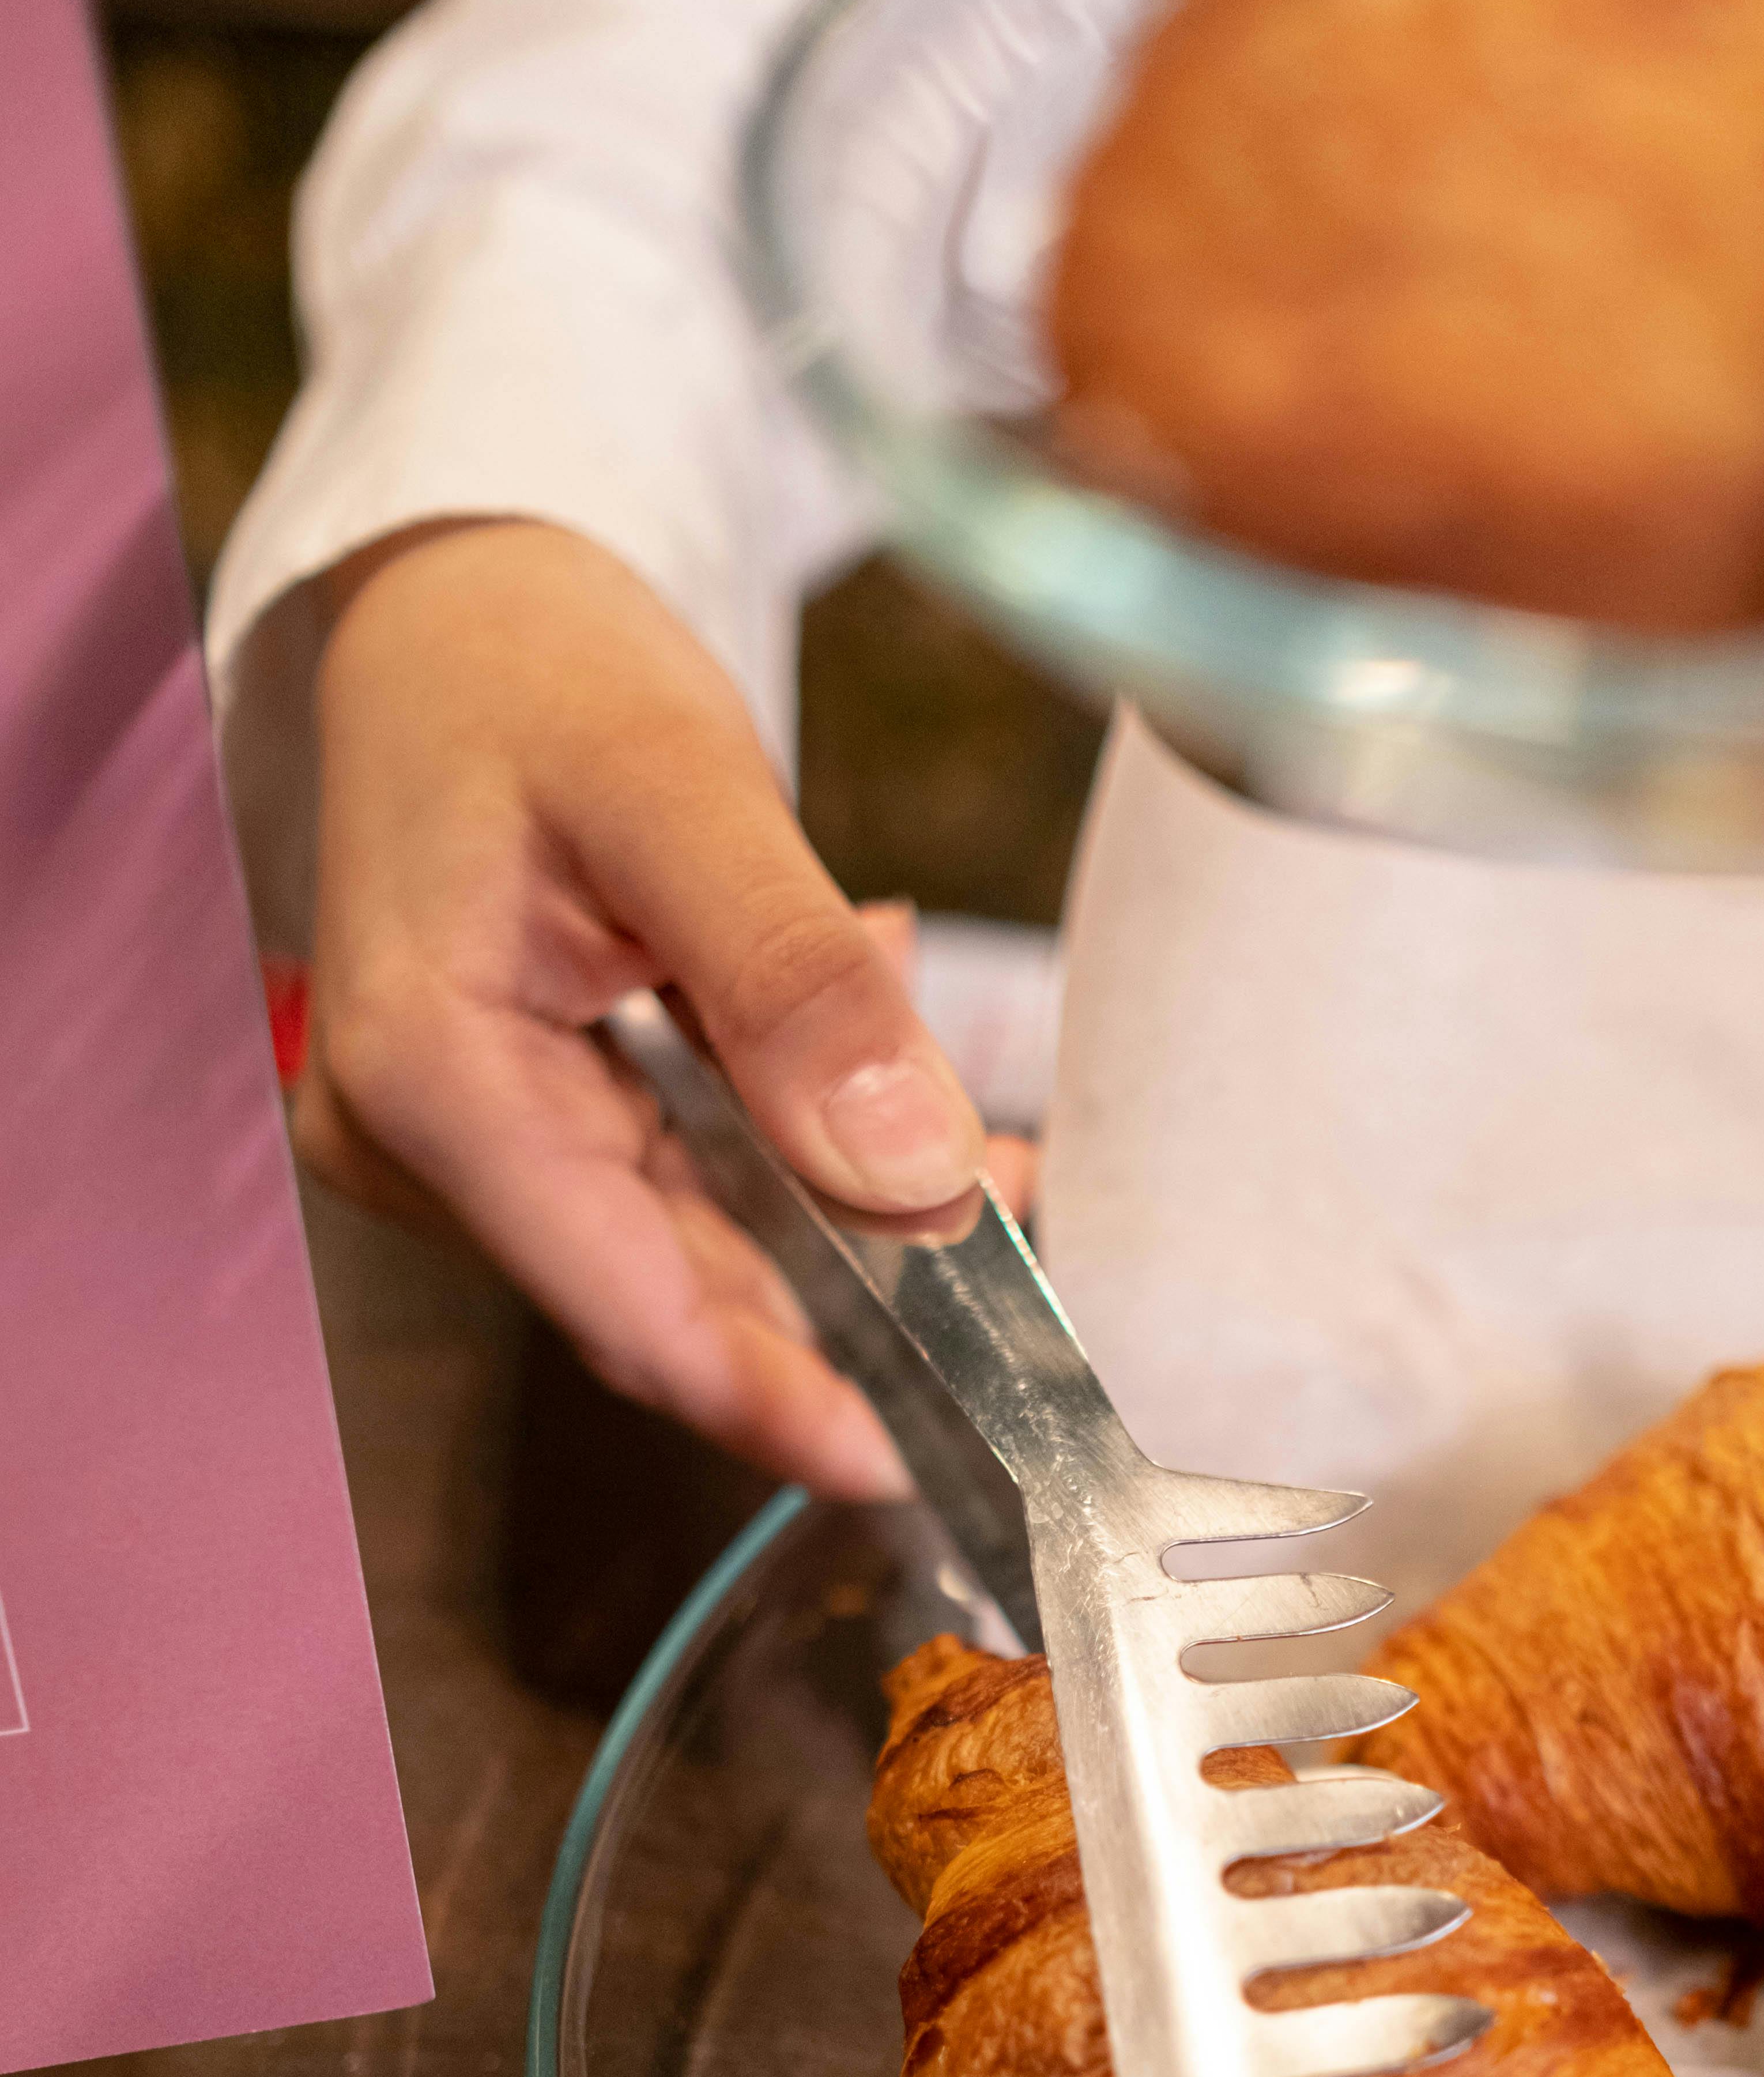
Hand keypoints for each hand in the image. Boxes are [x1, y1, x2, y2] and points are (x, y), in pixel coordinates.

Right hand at [303, 518, 1021, 1493]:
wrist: (454, 618)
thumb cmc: (527, 670)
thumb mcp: (674, 783)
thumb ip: (794, 980)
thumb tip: (915, 1173)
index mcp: (427, 1081)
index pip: (630, 1312)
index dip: (787, 1401)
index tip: (922, 1458)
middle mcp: (424, 1148)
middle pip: (673, 1302)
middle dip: (855, 1311)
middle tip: (1025, 1292)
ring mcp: (473, 1151)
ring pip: (700, 1259)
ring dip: (851, 1240)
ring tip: (996, 1178)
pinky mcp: (531, 1134)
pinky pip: (693, 1200)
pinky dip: (810, 1177)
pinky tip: (916, 1131)